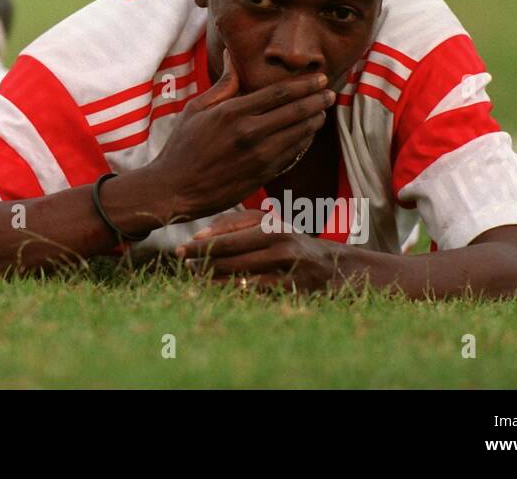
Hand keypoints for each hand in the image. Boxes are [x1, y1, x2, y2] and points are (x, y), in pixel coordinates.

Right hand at [143, 50, 333, 221]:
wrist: (174, 189)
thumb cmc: (182, 147)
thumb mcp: (196, 109)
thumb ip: (222, 85)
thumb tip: (231, 56)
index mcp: (232, 112)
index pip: (279, 93)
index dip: (304, 84)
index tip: (319, 77)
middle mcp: (249, 132)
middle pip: (295, 111)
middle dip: (317, 100)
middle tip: (330, 93)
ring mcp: (258, 156)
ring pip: (299, 134)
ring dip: (314, 121)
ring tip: (322, 111)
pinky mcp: (262, 175)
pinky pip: (292, 154)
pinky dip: (303, 142)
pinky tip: (307, 135)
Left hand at [175, 208, 346, 291]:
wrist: (336, 268)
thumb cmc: (291, 242)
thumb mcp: (268, 225)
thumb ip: (234, 224)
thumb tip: (200, 236)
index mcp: (272, 225)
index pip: (228, 236)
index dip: (202, 244)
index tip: (180, 249)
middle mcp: (282, 244)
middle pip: (232, 256)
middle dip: (203, 261)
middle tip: (183, 262)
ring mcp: (289, 268)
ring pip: (241, 276)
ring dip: (213, 278)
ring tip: (196, 276)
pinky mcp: (294, 290)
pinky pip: (256, 293)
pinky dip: (234, 291)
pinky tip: (218, 289)